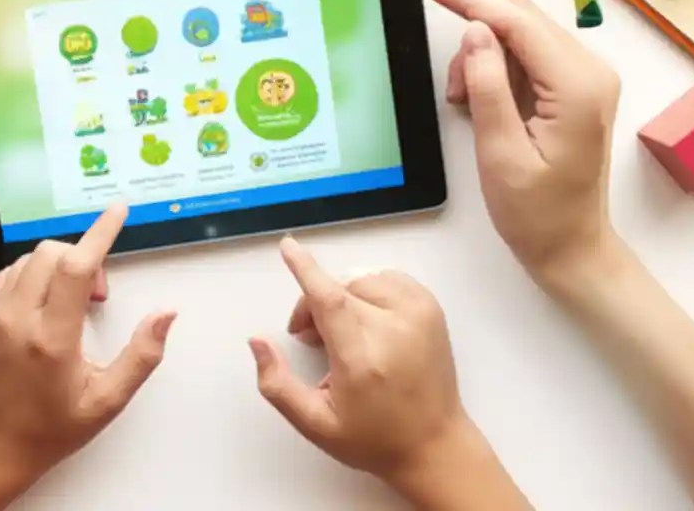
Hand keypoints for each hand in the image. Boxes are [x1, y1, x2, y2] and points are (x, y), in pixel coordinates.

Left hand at [0, 205, 175, 481]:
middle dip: (84, 258)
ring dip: (61, 265)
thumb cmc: (55, 427)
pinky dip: (38, 272)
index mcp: (52, 339)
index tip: (118, 211)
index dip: (100, 233)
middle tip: (98, 297)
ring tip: (76, 303)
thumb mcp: (109, 400)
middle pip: (53, 253)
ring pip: (31, 258)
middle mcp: (20, 319)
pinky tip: (52, 300)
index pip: (75, 267)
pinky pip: (13, 271)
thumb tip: (165, 314)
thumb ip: (142, 355)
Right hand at [250, 238, 469, 480]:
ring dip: (340, 295)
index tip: (287, 247)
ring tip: (339, 329)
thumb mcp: (315, 423)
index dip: (305, 270)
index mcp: (362, 359)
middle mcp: (394, 329)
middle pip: (338, 289)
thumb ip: (278, 384)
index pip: (329, 299)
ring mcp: (418, 314)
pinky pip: (387, 279)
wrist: (436, 445)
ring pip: (361, 279)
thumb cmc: (373, 438)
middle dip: (313, 304)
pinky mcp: (431, 309)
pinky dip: (368, 289)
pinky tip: (364, 317)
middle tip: (309, 337)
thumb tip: (257, 341)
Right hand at [426, 0, 620, 285]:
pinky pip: (529, 57)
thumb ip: (488, 87)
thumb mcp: (500, 153)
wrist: (571, 246)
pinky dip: (499, 70)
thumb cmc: (536, 213)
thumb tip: (475, 32)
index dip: (472, 1)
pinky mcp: (576, 89)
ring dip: (485, 59)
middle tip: (455, 91)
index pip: (518, 23)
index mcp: (576, 87)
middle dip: (477, 39)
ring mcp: (586, 79)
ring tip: (469, 106)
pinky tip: (486, 104)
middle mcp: (590, 72)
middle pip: (522, 20)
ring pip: (521, 36)